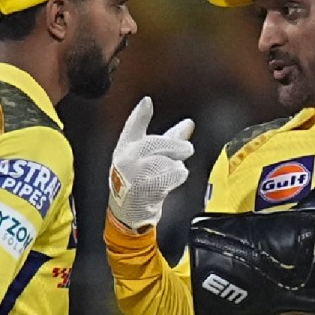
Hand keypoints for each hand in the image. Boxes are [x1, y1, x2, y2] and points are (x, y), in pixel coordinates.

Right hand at [108, 97, 194, 230]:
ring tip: (174, 171)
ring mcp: (133, 175)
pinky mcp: (143, 189)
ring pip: (165, 161)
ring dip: (176, 165)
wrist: (128, 212)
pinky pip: (168, 177)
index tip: (147, 101)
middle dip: (175, 145)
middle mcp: (126, 159)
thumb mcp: (150, 158)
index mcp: (125, 148)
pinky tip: (174, 179)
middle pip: (155, 143)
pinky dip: (177, 176)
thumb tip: (189, 123)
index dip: (139, 114)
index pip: (132, 127)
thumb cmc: (139, 181)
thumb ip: (170, 139)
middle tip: (187, 148)